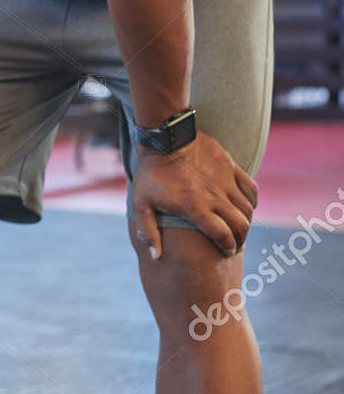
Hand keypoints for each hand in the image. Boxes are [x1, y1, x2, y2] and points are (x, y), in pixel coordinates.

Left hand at [131, 130, 256, 259]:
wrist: (164, 137)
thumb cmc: (151, 172)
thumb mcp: (140, 203)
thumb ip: (147, 231)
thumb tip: (155, 256)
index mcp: (195, 208)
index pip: (222, 235)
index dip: (228, 247)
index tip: (227, 252)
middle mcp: (215, 196)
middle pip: (240, 224)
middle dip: (241, 239)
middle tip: (236, 244)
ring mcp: (225, 180)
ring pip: (247, 208)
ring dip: (246, 221)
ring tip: (240, 228)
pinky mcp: (230, 166)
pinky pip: (250, 187)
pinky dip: (252, 200)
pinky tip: (246, 206)